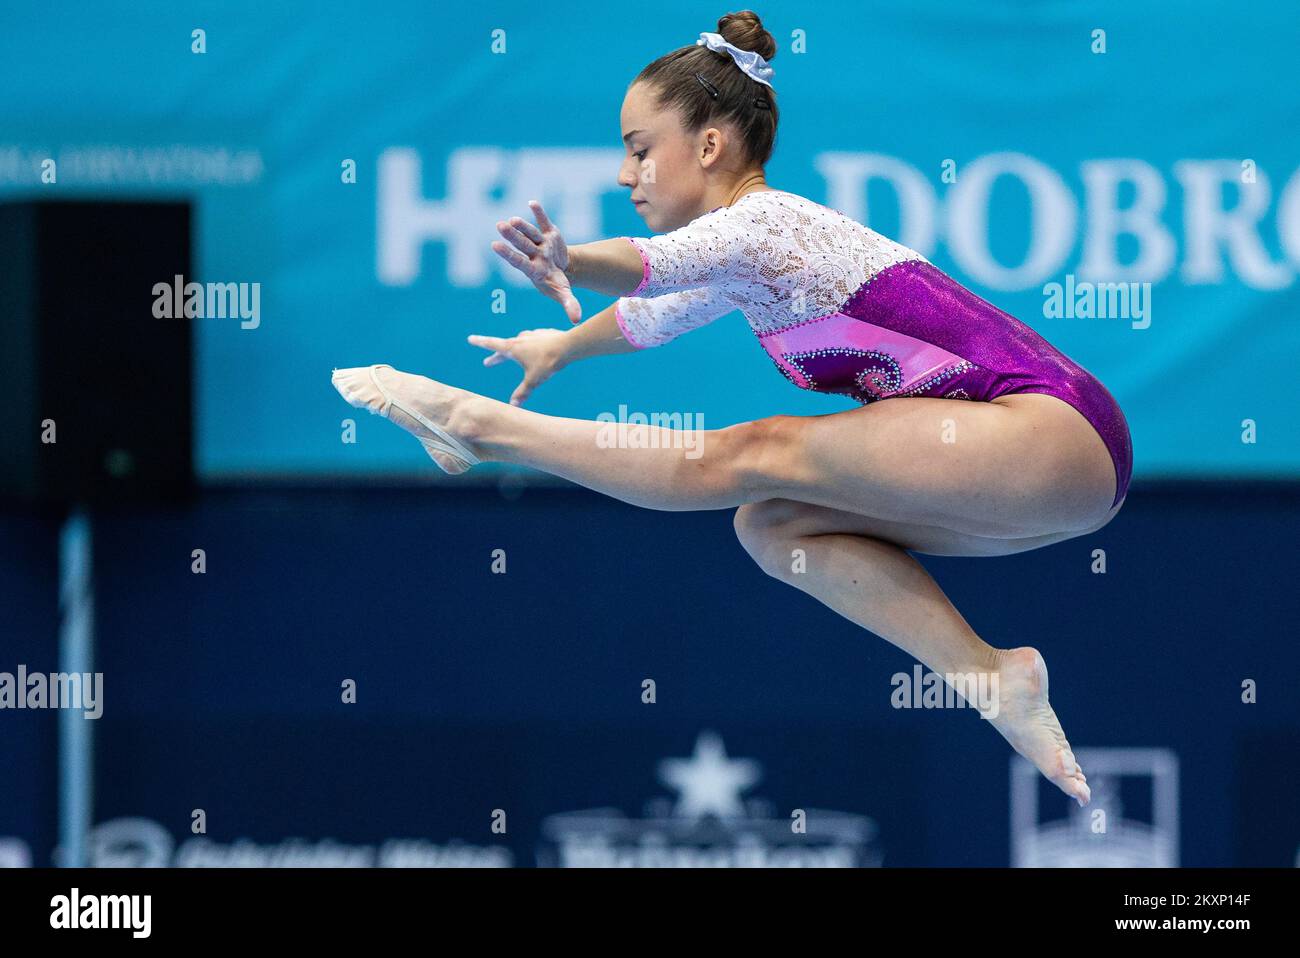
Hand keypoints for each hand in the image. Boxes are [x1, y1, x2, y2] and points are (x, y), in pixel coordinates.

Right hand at [467, 327, 569, 405]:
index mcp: (513, 348)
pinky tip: (536, 350)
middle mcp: (520, 339)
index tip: (470, 339)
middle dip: (496, 357)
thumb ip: (523, 392)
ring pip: (519, 343)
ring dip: (514, 350)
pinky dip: (530, 346)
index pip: (491, 345)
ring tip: (514, 356)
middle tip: (488, 363)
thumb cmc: (548, 362)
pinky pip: (533, 340)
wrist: (568, 345)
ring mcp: (532, 335)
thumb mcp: (533, 380)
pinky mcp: (543, 334)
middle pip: (504, 348)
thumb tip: (513, 406)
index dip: (480, 343)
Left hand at [490, 200, 581, 323]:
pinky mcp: (550, 232)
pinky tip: (532, 203)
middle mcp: (534, 254)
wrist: (562, 269)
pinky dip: (539, 212)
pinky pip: (544, 221)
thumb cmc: (557, 284)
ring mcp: (541, 243)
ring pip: (530, 232)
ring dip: (523, 225)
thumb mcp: (564, 294)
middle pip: (522, 244)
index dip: (508, 254)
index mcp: (534, 269)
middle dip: (512, 235)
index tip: (495, 245)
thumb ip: (569, 305)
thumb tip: (577, 320)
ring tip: (513, 219)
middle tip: (500, 226)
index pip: (519, 261)